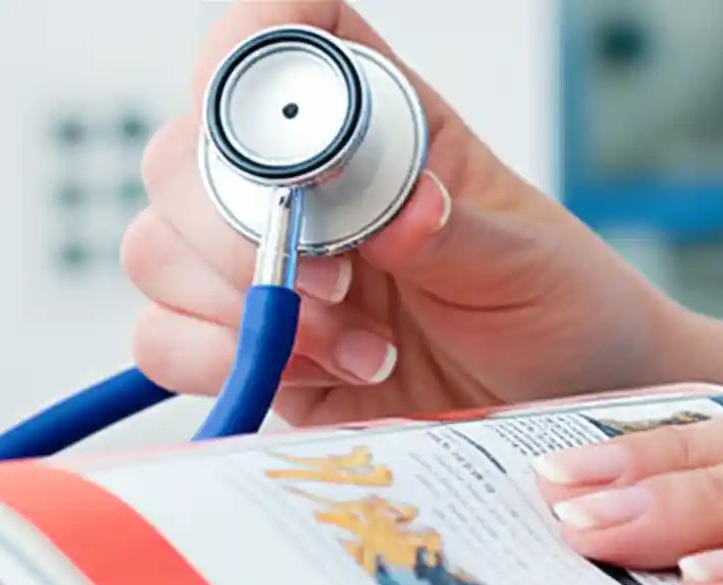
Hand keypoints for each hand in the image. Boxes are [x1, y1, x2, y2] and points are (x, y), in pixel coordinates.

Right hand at [121, 0, 685, 425]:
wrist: (562, 407)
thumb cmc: (561, 314)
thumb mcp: (529, 266)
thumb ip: (456, 235)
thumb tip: (400, 212)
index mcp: (387, 128)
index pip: (291, 39)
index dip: (256, 54)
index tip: (283, 136)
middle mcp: (313, 188)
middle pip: (186, 151)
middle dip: (237, 225)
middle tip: (334, 281)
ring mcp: (275, 267)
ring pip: (160, 245)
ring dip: (240, 304)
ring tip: (359, 349)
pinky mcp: (254, 347)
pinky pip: (163, 338)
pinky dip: (219, 360)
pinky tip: (320, 374)